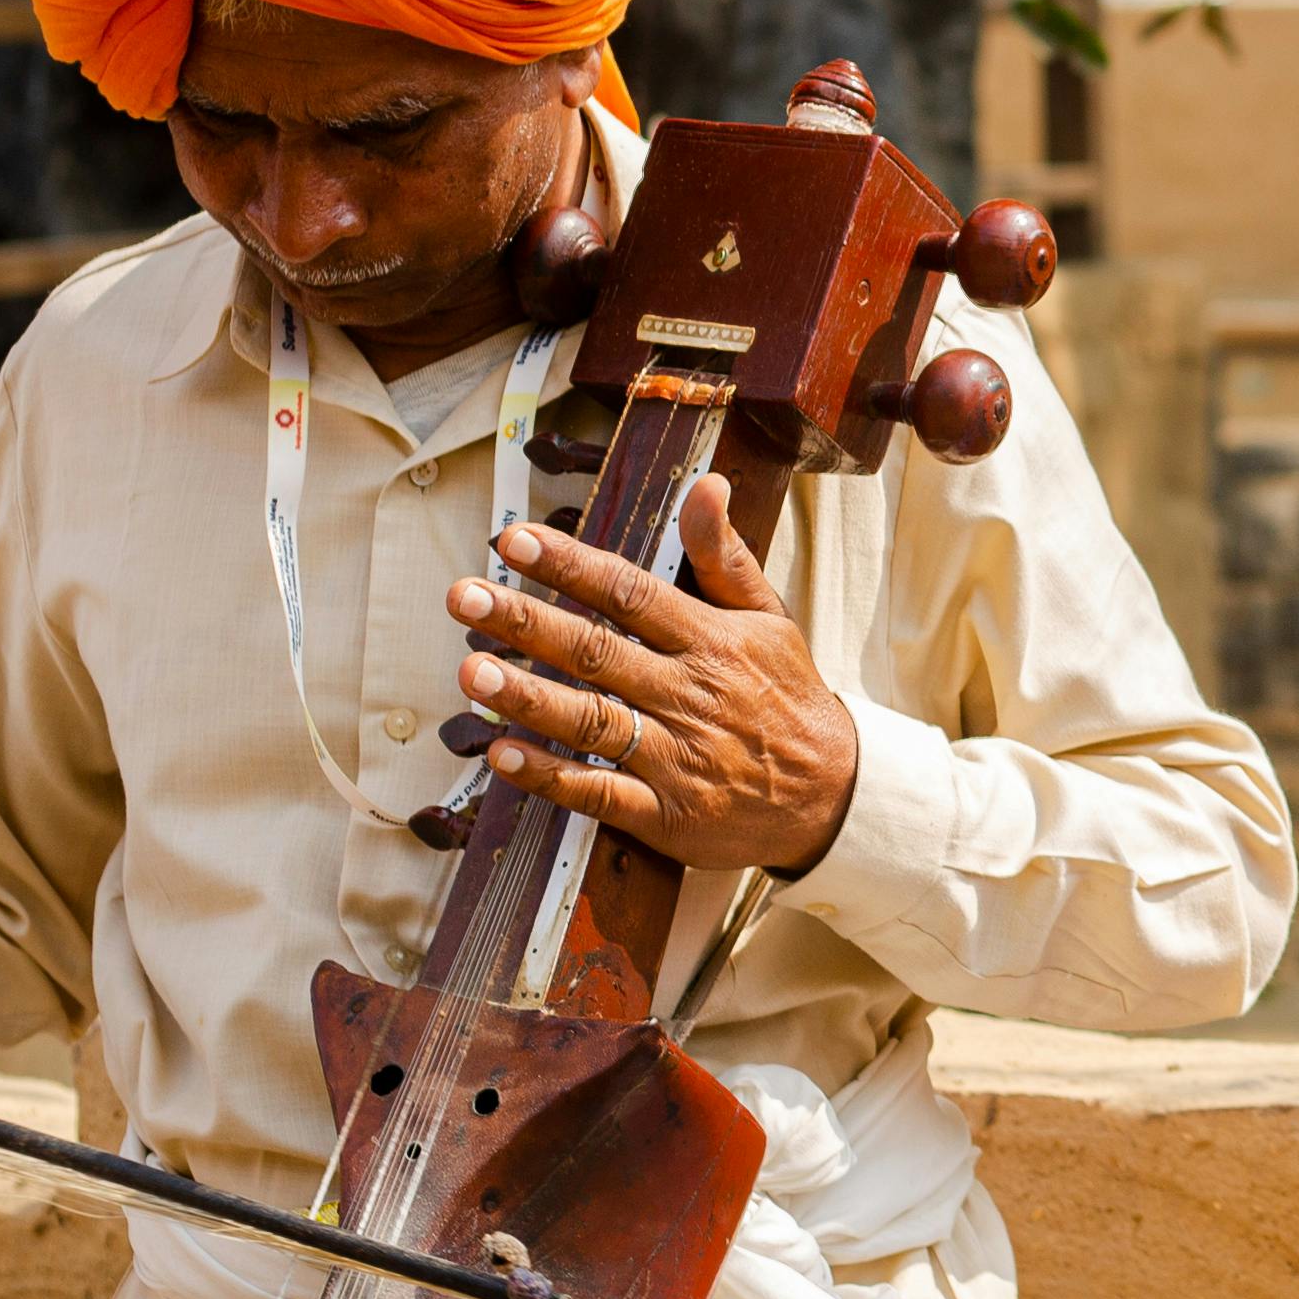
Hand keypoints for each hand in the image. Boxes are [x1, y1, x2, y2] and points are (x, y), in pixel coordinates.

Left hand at [451, 476, 863, 872]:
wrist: (834, 795)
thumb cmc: (787, 699)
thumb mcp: (769, 620)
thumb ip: (726, 556)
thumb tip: (708, 485)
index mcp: (710, 641)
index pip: (631, 594)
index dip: (571, 566)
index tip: (515, 541)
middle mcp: (689, 694)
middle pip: (598, 652)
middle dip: (526, 623)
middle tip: (464, 597)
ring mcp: (677, 756)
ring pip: (593, 721)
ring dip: (528, 698)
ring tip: (471, 672)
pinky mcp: (667, 813)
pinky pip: (601, 793)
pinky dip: (551, 777)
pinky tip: (504, 757)